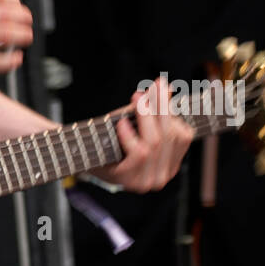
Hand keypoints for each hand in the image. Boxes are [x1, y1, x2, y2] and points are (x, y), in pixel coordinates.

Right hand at [0, 0, 33, 81]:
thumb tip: (7, 0)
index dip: (16, 3)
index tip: (19, 10)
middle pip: (8, 13)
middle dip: (25, 20)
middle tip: (28, 26)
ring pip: (6, 34)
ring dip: (23, 37)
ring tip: (25, 40)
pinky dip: (11, 60)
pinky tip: (14, 58)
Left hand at [92, 75, 193, 191]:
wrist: (82, 157)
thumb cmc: (110, 139)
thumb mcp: (134, 122)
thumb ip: (152, 107)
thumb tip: (167, 85)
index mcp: (170, 164)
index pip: (183, 135)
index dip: (172, 108)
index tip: (161, 84)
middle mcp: (162, 176)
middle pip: (168, 135)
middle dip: (160, 107)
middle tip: (151, 86)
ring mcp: (147, 181)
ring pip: (154, 142)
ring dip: (146, 116)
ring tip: (136, 98)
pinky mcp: (129, 180)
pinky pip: (138, 152)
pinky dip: (130, 135)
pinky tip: (121, 124)